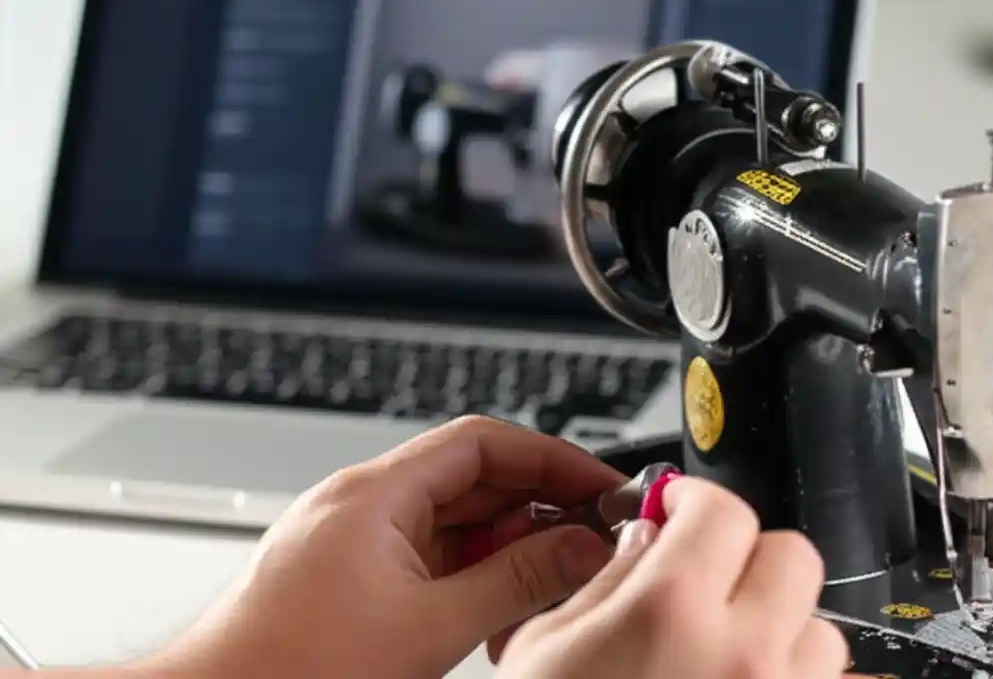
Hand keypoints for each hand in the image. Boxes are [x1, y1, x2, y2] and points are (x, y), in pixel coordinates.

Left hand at [142, 416, 621, 678]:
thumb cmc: (287, 671)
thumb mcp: (428, 629)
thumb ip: (516, 583)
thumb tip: (579, 548)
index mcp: (374, 495)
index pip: (482, 443)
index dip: (551, 459)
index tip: (598, 486)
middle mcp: (362, 505)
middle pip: (472, 479)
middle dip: (538, 506)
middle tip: (592, 538)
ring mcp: (356, 541)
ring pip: (455, 523)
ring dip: (509, 548)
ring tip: (553, 585)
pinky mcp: (352, 576)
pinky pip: (431, 557)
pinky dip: (473, 576)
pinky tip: (500, 612)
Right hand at [494, 477, 860, 678]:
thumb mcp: (544, 651)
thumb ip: (605, 582)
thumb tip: (647, 539)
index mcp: (671, 613)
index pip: (723, 511)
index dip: (696, 502)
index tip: (684, 510)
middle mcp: (743, 656)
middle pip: (790, 556)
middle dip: (745, 556)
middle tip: (705, 576)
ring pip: (819, 628)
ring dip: (779, 627)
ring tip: (723, 655)